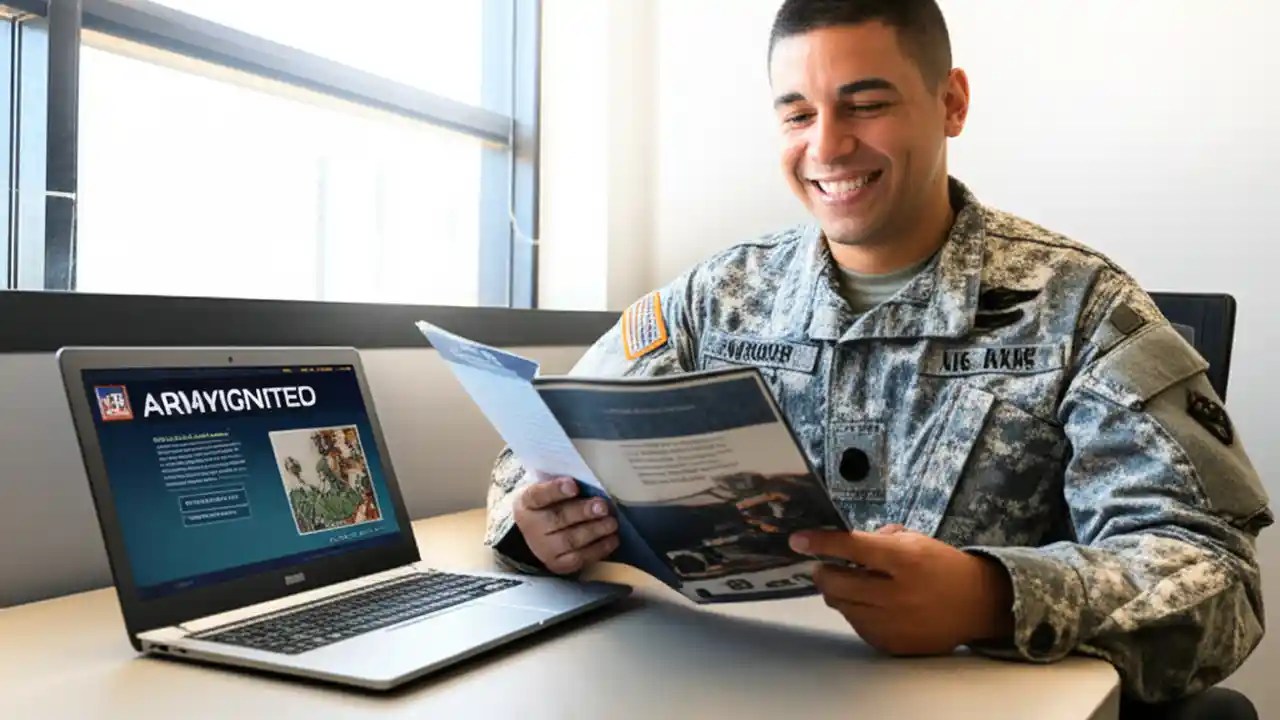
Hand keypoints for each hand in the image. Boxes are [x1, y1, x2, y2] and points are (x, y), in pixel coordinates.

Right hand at [513, 476, 619, 574]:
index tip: (574, 486)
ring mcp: (544, 549)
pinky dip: (598, 549)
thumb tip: (594, 480)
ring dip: (594, 531)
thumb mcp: (550, 489)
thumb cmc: (550, 504)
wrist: (536, 535)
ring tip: (612, 523)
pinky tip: (612, 539)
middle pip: (558, 519)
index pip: (539, 495)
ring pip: (570, 540)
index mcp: (528, 502)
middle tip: (603, 506)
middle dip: (583, 512)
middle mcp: (532, 527)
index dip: (555, 490)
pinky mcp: (558, 564)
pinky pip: (579, 559)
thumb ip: (566, 484)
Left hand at [790, 526, 1013, 655]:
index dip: (821, 542)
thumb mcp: (915, 541)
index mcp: (904, 560)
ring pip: (841, 606)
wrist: (976, 604)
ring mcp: (892, 623)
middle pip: (836, 584)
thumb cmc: (942, 566)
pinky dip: (856, 611)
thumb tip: (842, 542)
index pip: (853, 547)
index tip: (797, 540)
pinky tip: (871, 604)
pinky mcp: (890, 644)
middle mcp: (896, 594)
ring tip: (854, 585)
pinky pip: (856, 625)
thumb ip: (878, 539)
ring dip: (838, 592)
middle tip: (824, 566)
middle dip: (822, 572)